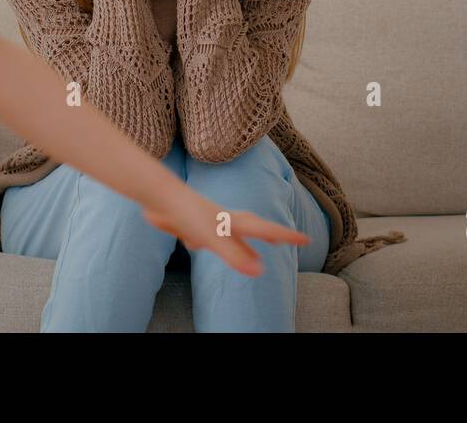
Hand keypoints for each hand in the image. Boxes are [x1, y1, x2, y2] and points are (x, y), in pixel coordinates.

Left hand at [141, 190, 309, 276]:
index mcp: (235, 222)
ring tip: (255, 251)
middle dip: (270, 234)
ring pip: (233, 232)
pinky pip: (208, 235)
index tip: (306, 239)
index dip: (287, 236)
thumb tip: (260, 271)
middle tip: (285, 240)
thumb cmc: (188, 214)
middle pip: (254, 228)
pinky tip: (195, 242)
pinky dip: (211, 240)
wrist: (160, 197)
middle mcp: (226, 220)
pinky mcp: (194, 223)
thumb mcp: (213, 238)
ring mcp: (211, 221)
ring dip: (245, 241)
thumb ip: (234, 254)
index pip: (267, 230)